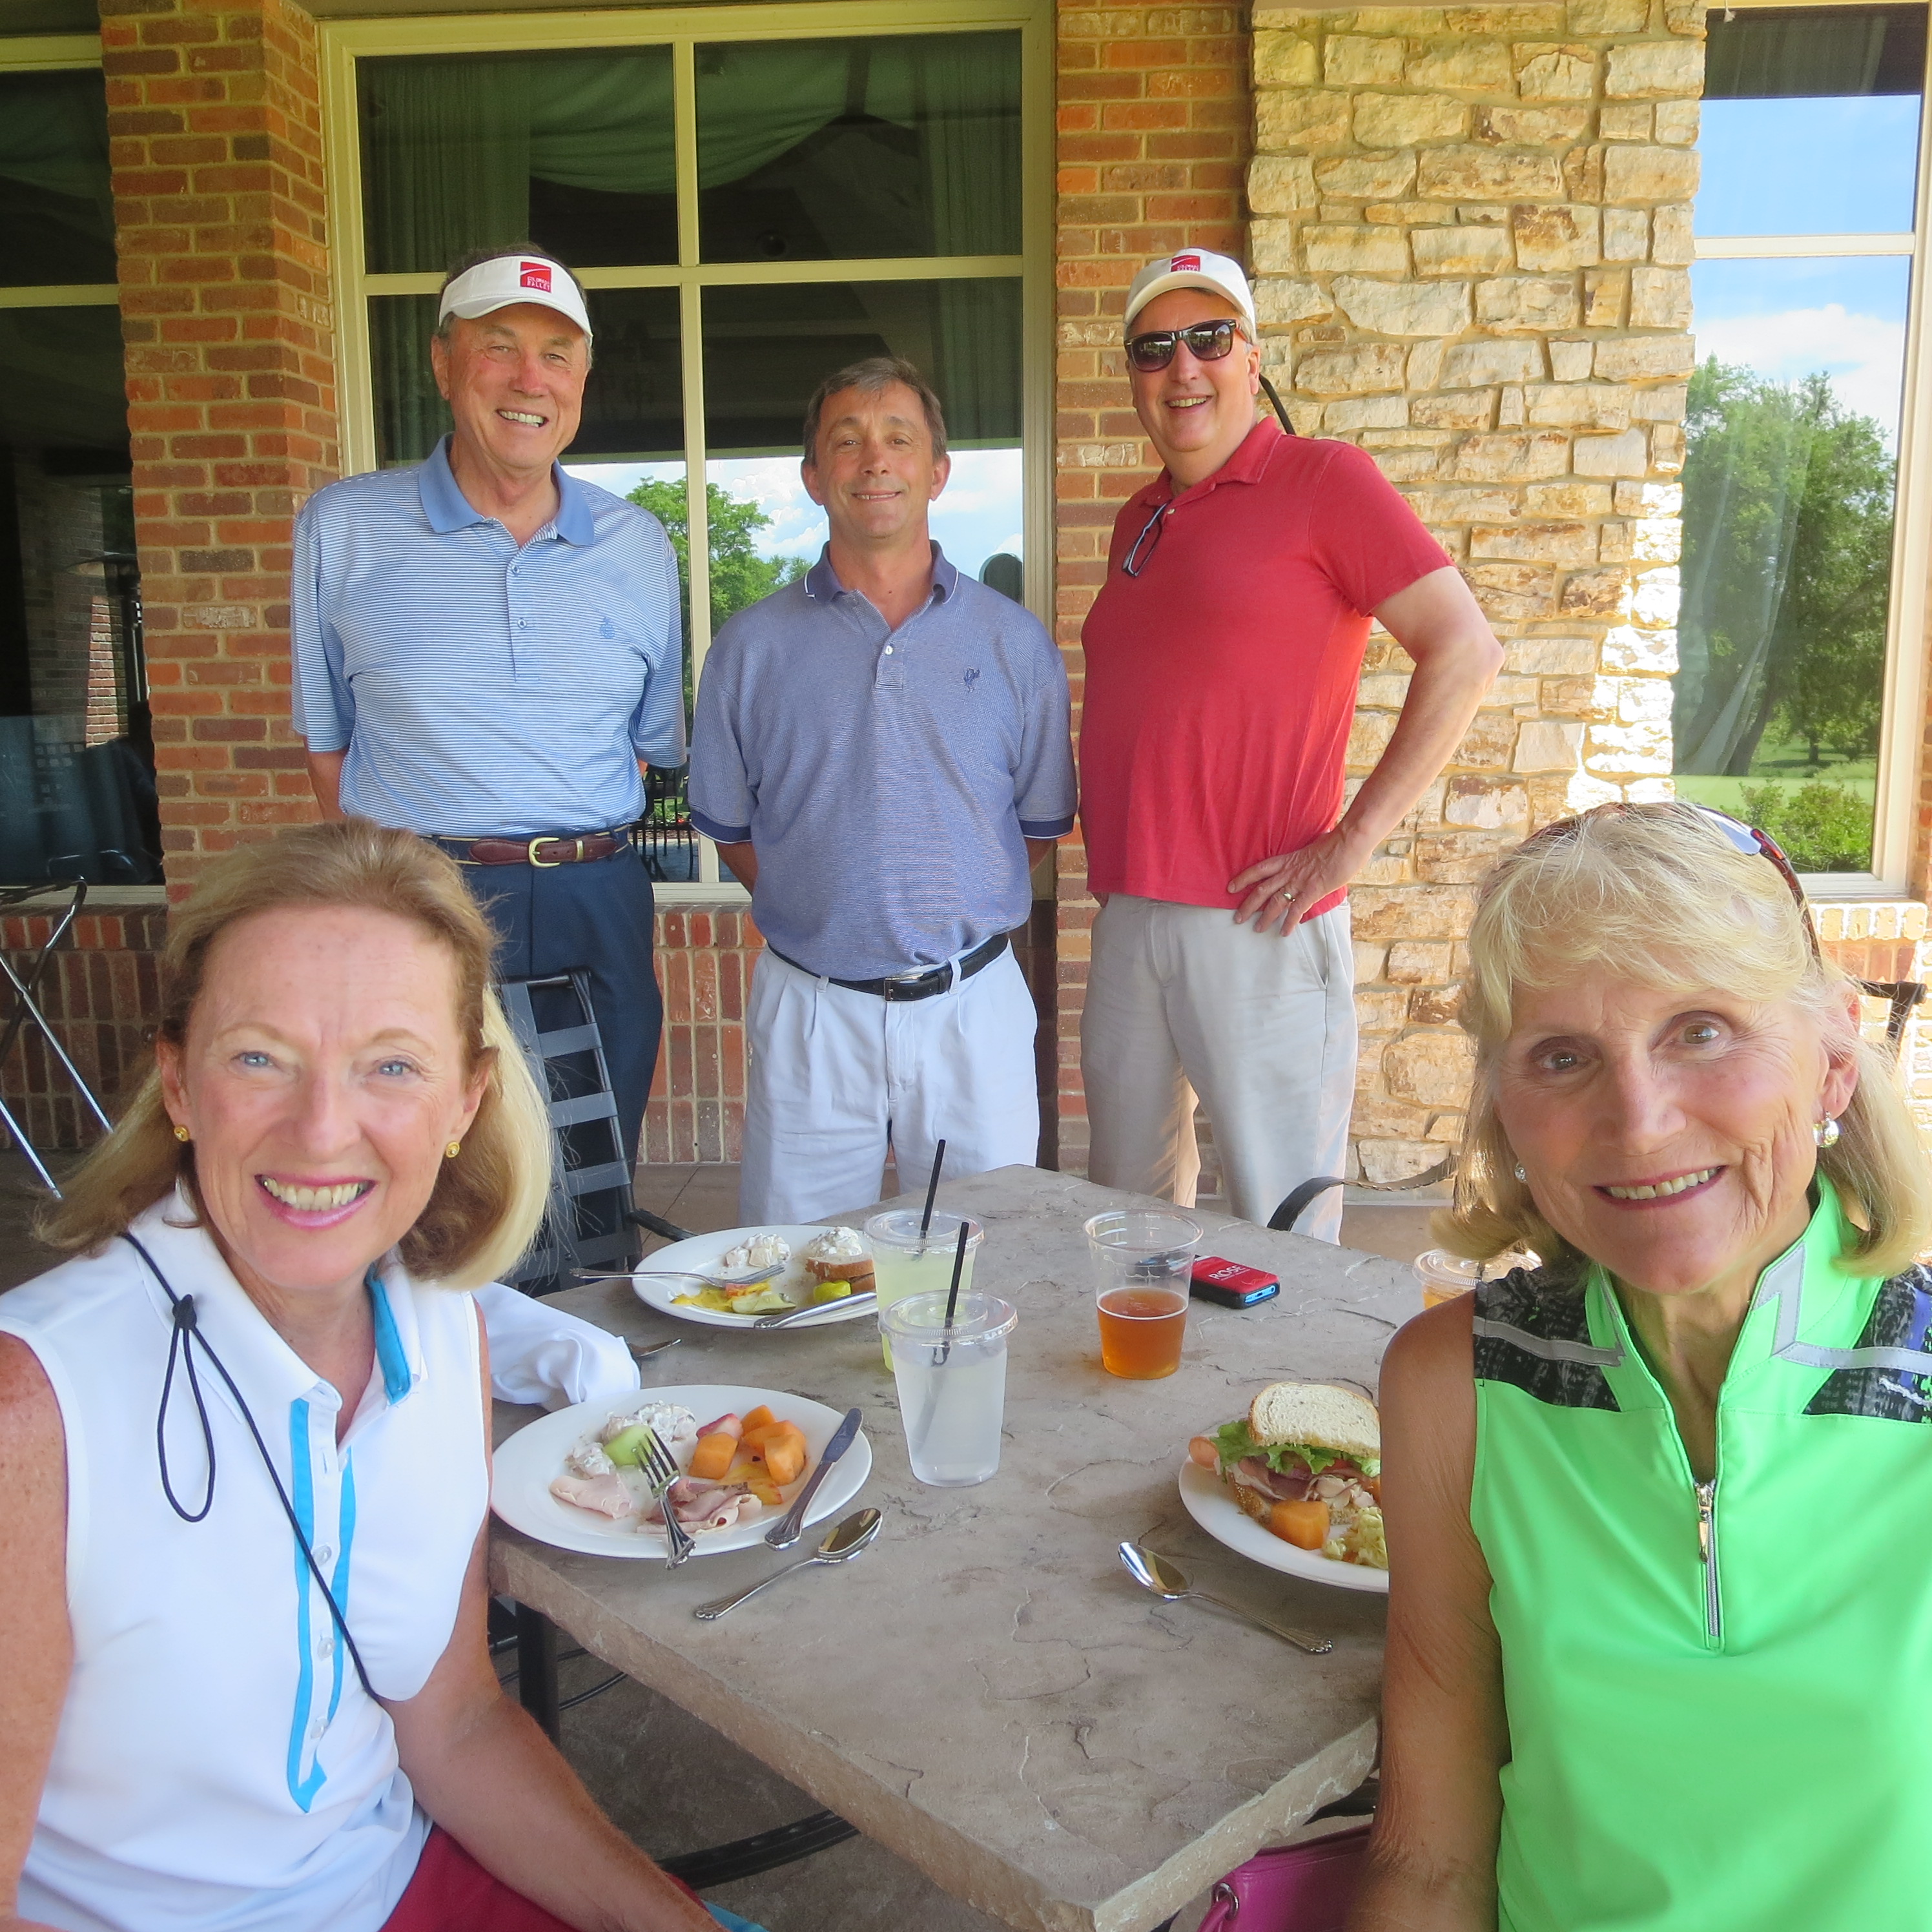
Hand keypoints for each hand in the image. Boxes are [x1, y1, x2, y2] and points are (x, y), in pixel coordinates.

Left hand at [1228, 829, 1361, 935]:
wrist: (1347, 842)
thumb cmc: (1334, 843)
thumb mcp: (1312, 848)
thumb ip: (1305, 859)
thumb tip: (1307, 862)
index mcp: (1287, 860)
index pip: (1258, 870)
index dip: (1243, 879)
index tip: (1231, 888)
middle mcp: (1289, 872)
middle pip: (1261, 890)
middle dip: (1248, 905)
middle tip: (1238, 918)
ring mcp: (1300, 882)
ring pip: (1275, 903)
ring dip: (1265, 918)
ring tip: (1257, 929)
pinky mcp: (1313, 891)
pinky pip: (1297, 910)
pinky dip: (1289, 922)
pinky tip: (1284, 932)